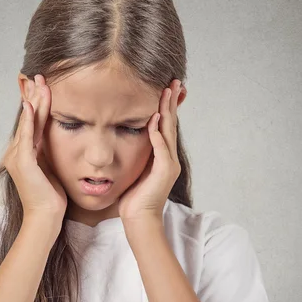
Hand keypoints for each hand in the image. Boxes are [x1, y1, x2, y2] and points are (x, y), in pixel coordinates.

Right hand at [2, 74, 66, 220]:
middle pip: (28, 118)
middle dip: (34, 96)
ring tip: (39, 83)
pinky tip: (31, 107)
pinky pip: (27, 138)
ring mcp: (18, 156)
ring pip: (28, 124)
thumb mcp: (51, 168)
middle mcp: (17, 152)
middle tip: (39, 75)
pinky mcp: (23, 162)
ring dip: (34, 102)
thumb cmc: (51, 197)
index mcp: (25, 152)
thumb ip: (48, 152)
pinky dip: (29, 122)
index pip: (32, 122)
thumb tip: (53, 138)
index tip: (43, 86)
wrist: (45, 217)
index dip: (37, 103)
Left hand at [118, 79, 182, 223]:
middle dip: (172, 102)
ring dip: (167, 110)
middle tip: (174, 82)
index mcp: (163, 156)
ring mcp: (169, 164)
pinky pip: (161, 148)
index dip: (166, 107)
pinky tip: (154, 119)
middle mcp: (170, 157)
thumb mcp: (134, 169)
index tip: (166, 89)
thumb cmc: (133, 197)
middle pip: (171, 123)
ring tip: (167, 92)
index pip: (165, 126)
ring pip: (169, 131)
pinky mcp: (164, 171)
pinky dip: (157, 133)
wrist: (139, 218)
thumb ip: (137, 153)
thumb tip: (127, 137)